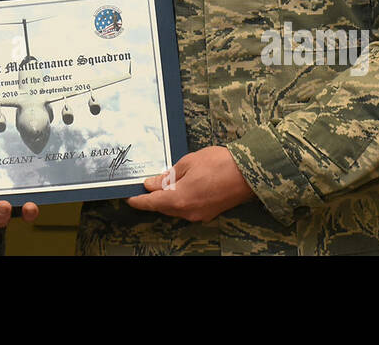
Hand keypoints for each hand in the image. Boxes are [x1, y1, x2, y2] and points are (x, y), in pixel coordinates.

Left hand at [126, 146, 253, 221]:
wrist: (249, 172)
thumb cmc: (219, 163)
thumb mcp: (188, 163)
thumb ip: (168, 176)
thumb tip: (153, 184)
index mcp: (179, 199)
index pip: (152, 203)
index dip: (139, 200)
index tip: (129, 197)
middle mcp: (188, 212)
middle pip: (163, 207)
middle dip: (154, 197)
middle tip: (146, 185)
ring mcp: (200, 214)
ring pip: (176, 208)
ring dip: (168, 198)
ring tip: (164, 183)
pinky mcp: (210, 213)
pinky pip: (188, 208)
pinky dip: (181, 199)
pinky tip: (182, 187)